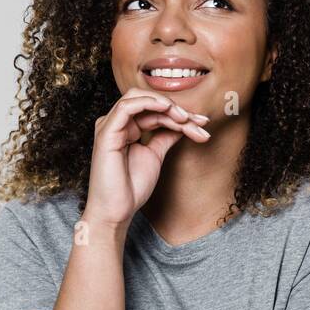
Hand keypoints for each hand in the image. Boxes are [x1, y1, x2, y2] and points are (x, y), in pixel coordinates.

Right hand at [83, 86, 211, 228]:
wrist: (117, 210)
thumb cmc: (131, 187)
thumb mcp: (155, 155)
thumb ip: (166, 136)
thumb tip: (183, 124)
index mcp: (126, 128)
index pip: (155, 111)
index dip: (181, 115)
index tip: (203, 124)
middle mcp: (117, 123)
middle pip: (149, 102)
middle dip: (176, 109)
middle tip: (198, 122)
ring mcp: (110, 126)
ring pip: (139, 99)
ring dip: (166, 105)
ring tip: (185, 118)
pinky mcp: (107, 132)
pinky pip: (127, 107)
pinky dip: (149, 103)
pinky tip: (167, 109)